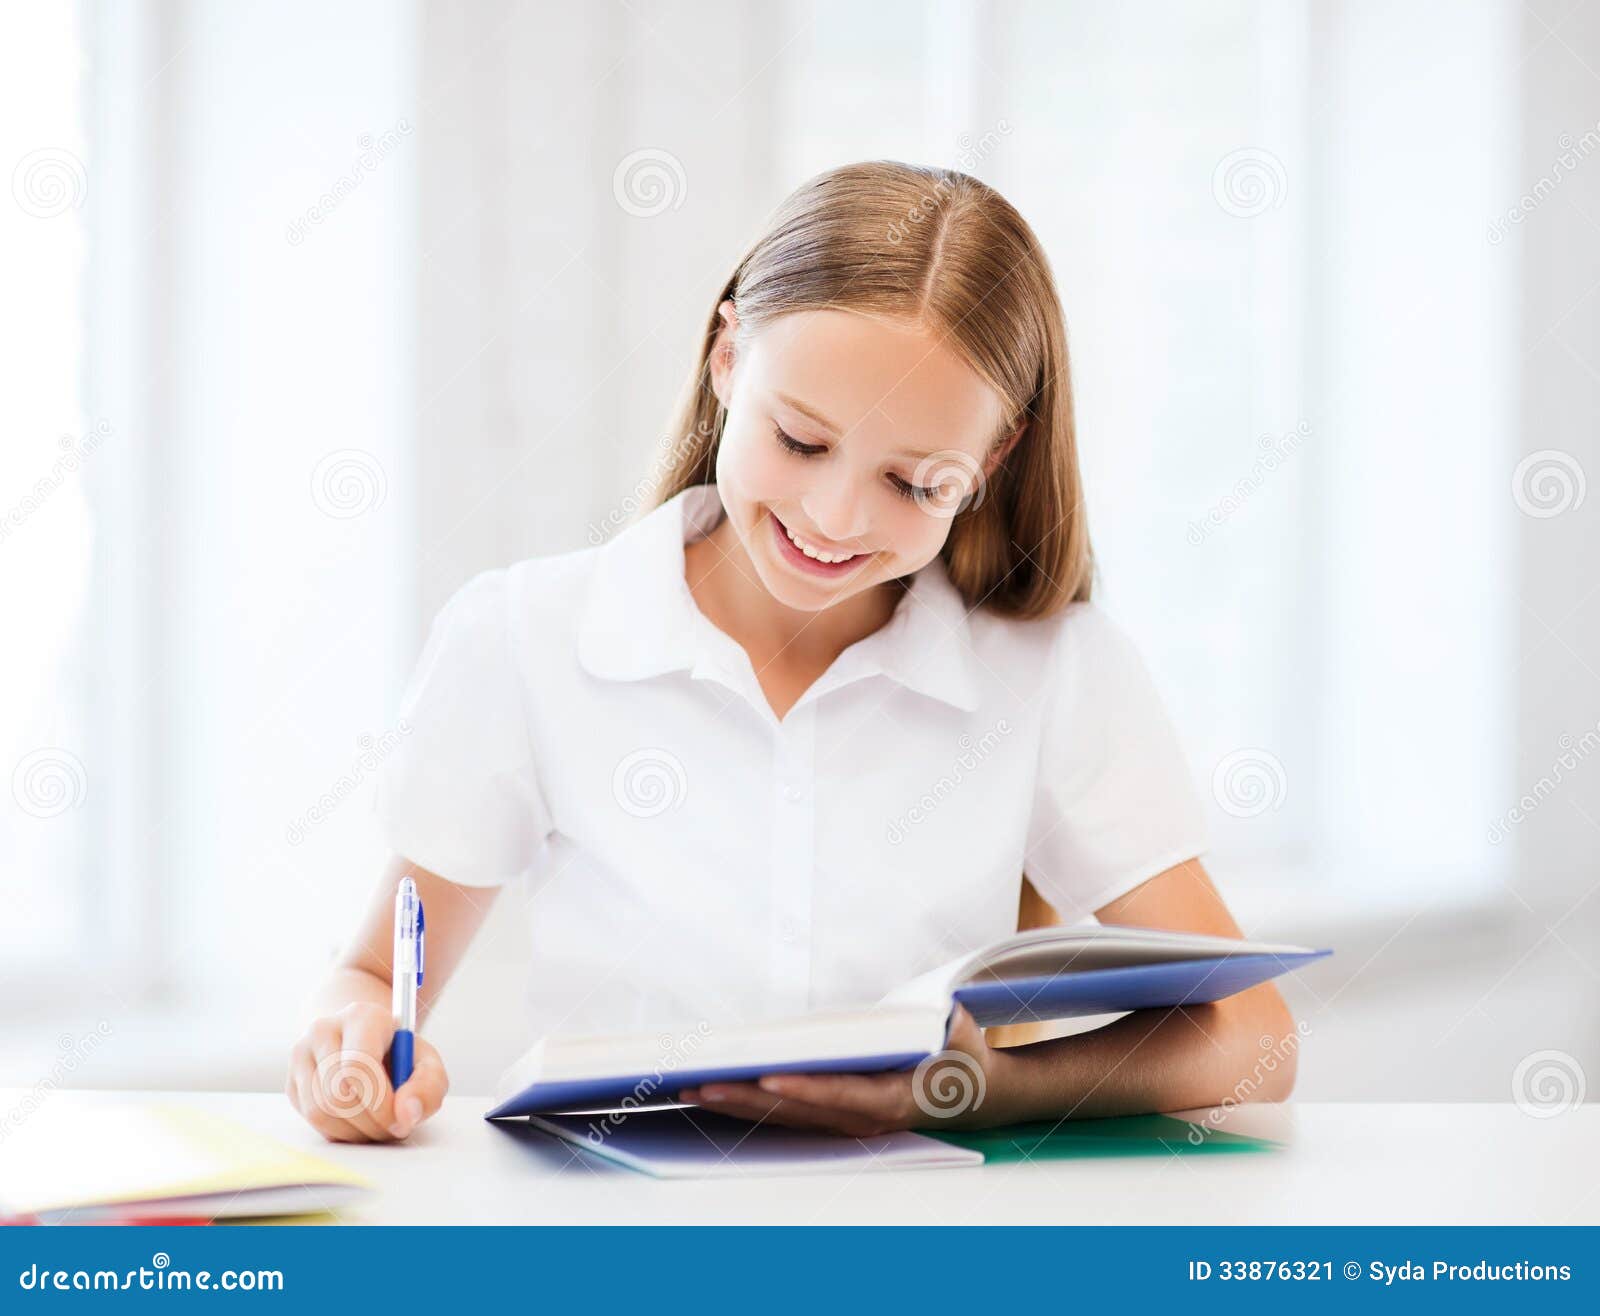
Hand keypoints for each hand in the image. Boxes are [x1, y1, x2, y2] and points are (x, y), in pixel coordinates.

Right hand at [285, 1002, 447, 1142]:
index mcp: (362, 1016)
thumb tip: (406, 1114)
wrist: (365, 1038)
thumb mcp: (426, 1062)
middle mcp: (324, 1029)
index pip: (357, 1068)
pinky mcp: (292, 1079)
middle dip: (370, 1122)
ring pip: (320, 1111)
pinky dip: (339, 1132)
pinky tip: (358, 1122)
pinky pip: (311, 1120)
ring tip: (378, 1125)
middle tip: (392, 1127)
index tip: (401, 1119)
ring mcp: (301, 1053)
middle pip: (337, 1094)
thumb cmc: (398, 1052)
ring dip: (354, 1132)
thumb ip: (428, 1086)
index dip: (380, 1104)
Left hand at [677, 1005, 1004, 1135]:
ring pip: (783, 1116)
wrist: (971, 1095)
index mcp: (892, 1100)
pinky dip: (747, 1105)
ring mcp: (843, 1123)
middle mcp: (861, 1120)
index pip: (842, 1097)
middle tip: (700, 1084)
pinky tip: (713, 1095)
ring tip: (690, 1089)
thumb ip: (951, 1026)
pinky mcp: (830, 1118)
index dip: (804, 1090)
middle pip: (797, 1111)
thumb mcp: (962, 1035)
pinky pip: (784, 1114)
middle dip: (746, 1098)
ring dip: (735, 1105)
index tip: (767, 1079)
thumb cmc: (962, 1055)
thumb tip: (943, 1013)